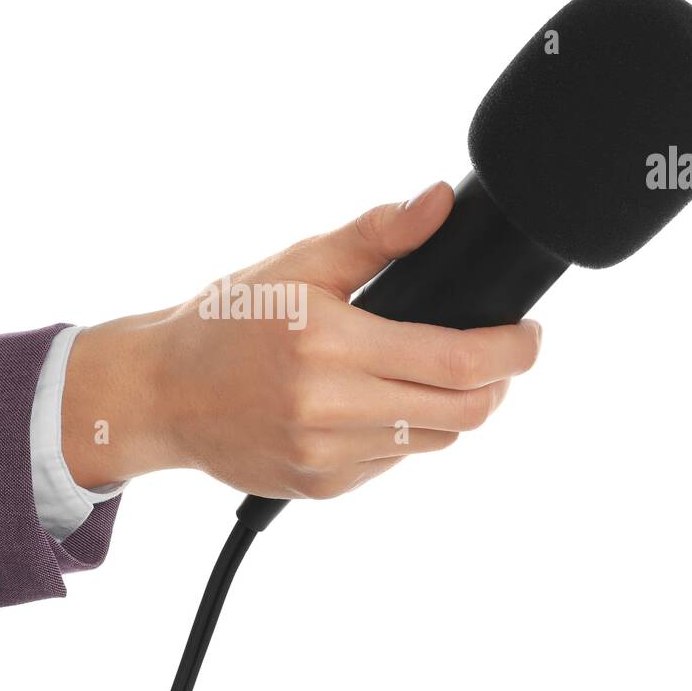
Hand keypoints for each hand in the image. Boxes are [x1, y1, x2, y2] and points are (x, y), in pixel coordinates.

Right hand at [61, 182, 541, 499]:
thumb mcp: (298, 264)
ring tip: (428, 373)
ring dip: (452, 408)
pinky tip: (374, 403)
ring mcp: (326, 456)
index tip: (530, 335)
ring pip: (436, 440)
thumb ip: (376, 235)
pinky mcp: (321, 487)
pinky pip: (395, 462)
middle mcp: (330, 409)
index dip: (515, 350)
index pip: (460, 362)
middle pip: (464, 413)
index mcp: (330, 344)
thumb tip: (440, 203)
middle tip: (495, 356)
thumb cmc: (227, 321)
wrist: (161, 393)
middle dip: (497, 384)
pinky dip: (404, 433)